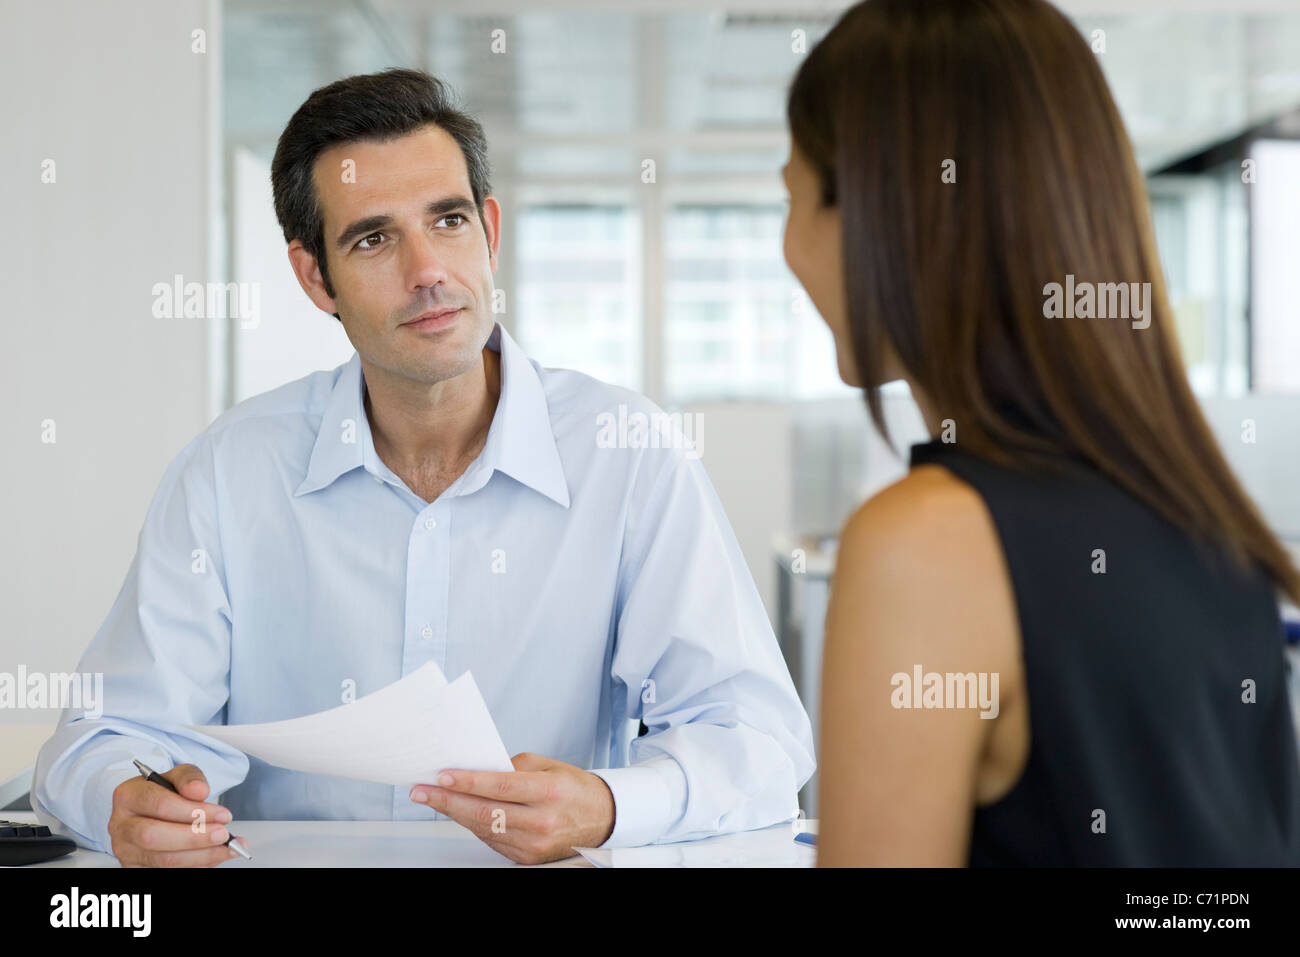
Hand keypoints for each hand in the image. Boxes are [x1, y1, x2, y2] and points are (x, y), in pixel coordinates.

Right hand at [108, 763, 249, 866]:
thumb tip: (200, 791)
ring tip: (227, 847)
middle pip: (154, 836)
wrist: (151, 809)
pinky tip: (214, 856)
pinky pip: (166, 871)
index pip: (160, 804)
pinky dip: (195, 865)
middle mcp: (121, 825)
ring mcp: (125, 850)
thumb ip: (190, 778)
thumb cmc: (164, 792)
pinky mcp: (135, 868)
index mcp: (128, 796)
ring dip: (200, 856)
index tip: (223, 815)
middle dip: (194, 837)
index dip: (194, 812)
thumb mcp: (177, 776)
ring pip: (162, 860)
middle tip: (223, 834)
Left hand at [409, 752, 614, 863]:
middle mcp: (542, 821)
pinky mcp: (527, 859)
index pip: (500, 786)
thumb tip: (478, 769)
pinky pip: (492, 841)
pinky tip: (460, 813)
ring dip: (455, 813)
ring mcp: (534, 844)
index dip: (467, 781)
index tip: (442, 775)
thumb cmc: (575, 789)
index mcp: (549, 792)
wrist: (603, 819)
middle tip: (421, 791)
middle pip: (485, 812)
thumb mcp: (550, 766)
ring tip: (433, 799)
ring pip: (483, 829)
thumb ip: (514, 766)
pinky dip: (473, 825)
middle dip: (447, 800)